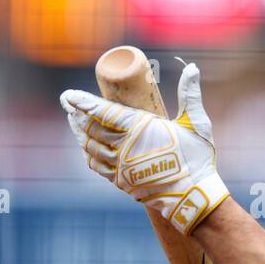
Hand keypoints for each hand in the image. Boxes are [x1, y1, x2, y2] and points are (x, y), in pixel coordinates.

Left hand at [60, 60, 229, 234]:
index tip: (69, 95)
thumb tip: (192, 67)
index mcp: (140, 128)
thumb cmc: (196, 158)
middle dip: (76, 114)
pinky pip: (96, 164)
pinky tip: (85, 145)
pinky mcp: (121, 181)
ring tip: (72, 120)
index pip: (102, 112)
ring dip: (79, 132)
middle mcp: (124, 146)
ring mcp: (120, 165)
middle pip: (91, 128)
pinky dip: (87, 153)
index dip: (83, 102)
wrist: (193, 196)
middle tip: (67, 103)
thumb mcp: (196, 123)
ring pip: (90, 146)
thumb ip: (190, 94)